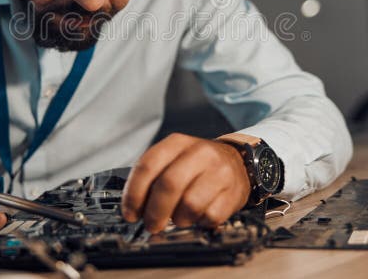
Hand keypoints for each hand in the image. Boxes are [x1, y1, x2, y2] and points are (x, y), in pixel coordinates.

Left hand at [120, 133, 250, 232]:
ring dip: (178, 219)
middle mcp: (200, 153)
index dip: (134, 193)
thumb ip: (152, 178)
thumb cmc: (198, 165)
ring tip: (178, 217)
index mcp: (178, 142)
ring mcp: (219, 172)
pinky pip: (209, 216)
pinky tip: (198, 215)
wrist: (237, 162)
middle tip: (151, 224)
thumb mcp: (174, 159)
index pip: (148, 165)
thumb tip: (133, 208)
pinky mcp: (233, 193)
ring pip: (189, 204)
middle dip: (154, 212)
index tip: (130, 212)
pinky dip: (199, 222)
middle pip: (168, 185)